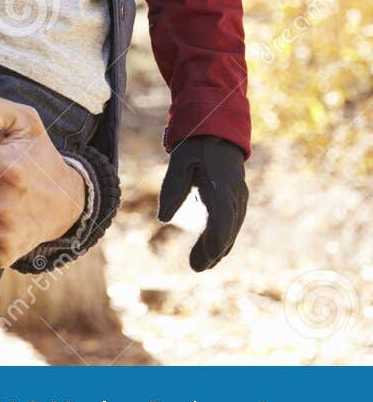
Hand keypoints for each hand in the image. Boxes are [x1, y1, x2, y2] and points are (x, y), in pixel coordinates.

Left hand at [158, 135, 246, 271]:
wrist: (218, 133)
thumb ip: (172, 188)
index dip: (214, 241)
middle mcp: (235, 195)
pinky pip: (231, 224)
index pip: (221, 219)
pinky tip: (214, 254)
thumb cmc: (196, 147)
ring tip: (202, 266)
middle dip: (213, 251)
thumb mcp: (180, 162)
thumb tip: (163, 218)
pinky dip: (224, 239)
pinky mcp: (237, 200)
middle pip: (227, 229)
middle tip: (196, 269)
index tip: (204, 258)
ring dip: (218, 249)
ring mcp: (239, 198)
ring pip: (231, 229)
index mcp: (221, 186)